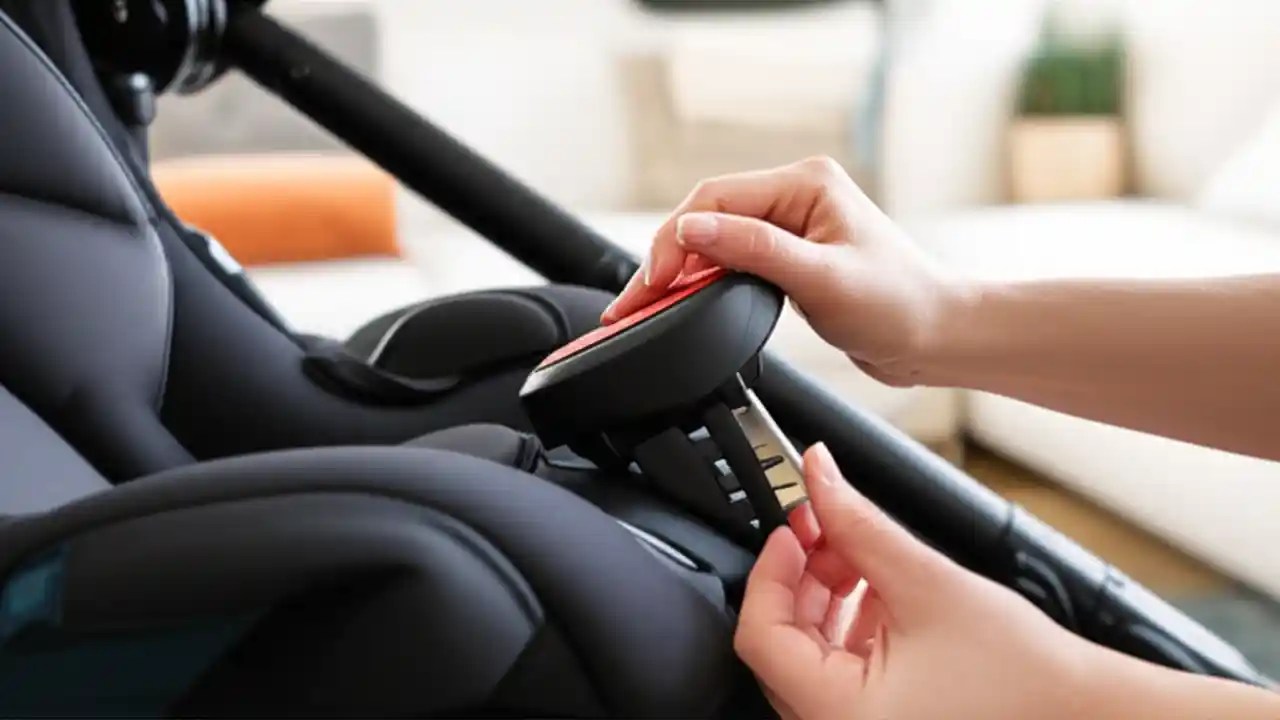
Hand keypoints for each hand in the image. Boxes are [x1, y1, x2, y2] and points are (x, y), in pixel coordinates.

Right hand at [602, 157, 970, 385]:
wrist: (936, 340)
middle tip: (635, 301)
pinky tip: (680, 301)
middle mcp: (794, 198)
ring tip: (645, 305)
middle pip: (707, 219)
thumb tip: (692, 231)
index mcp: (805, 184)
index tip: (655, 279)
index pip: (716, 199)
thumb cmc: (899, 304)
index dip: (676, 239)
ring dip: (680, 274)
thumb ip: (754, 250)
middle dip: (666, 259)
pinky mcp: (788, 259)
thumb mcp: (822, 277)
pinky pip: (730, 263)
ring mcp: (790, 228)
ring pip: (713, 243)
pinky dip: (702, 284)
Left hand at [734, 443, 1103, 719]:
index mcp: (839, 714)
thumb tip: (818, 475)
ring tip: (858, 552)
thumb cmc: (1024, 676)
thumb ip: (860, 524)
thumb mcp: (926, 582)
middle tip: (824, 524)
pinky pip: (839, 672)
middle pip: (782, 642)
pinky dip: (848, 626)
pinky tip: (876, 590)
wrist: (1082, 712)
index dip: (770, 570)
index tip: (791, 528)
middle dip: (802, 575)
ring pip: (809, 654)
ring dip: (825, 595)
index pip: (760, 635)